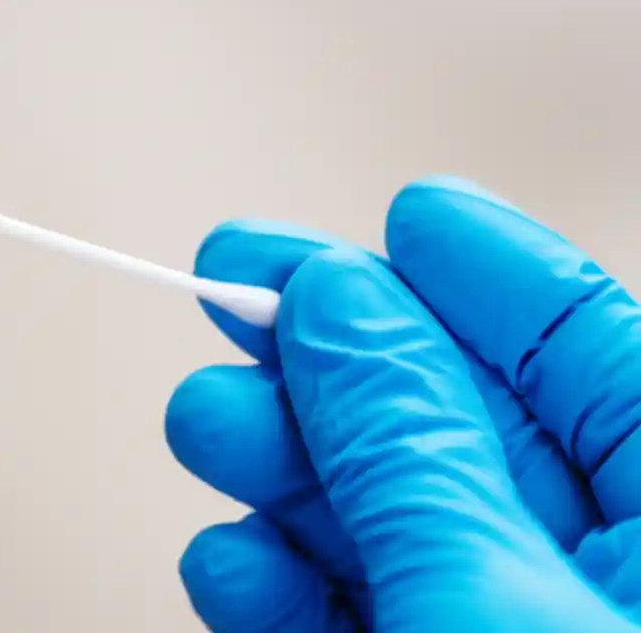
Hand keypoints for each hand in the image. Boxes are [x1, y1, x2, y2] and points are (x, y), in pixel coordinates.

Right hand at [166, 177, 640, 630]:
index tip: (412, 211)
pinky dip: (274, 587)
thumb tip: (338, 299)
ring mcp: (500, 632)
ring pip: (382, 518)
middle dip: (333, 359)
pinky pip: (343, 615)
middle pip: (457, 426)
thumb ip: (410, 448)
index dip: (494, 273)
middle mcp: (597, 577)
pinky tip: (232, 559)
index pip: (590, 357)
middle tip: (237, 288)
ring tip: (205, 417)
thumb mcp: (491, 603)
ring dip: (278, 468)